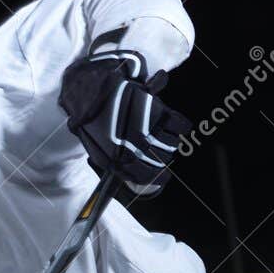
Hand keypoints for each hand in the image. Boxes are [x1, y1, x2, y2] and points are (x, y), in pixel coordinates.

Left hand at [58, 49, 189, 195]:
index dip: (158, 177)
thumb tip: (132, 176)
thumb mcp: (97, 150)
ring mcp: (146, 132)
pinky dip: (183, 126)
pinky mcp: (157, 114)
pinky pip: (180, 126)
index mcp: (118, 162)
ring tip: (166, 134)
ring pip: (172, 144)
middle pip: (162, 160)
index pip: (147, 177)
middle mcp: (134, 150)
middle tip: (161, 148)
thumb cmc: (92, 122)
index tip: (163, 175)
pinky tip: (179, 126)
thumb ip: (115, 164)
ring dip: (172, 140)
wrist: (91, 94)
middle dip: (164, 156)